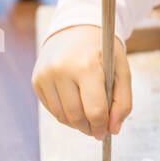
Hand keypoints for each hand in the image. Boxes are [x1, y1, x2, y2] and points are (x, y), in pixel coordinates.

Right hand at [31, 24, 132, 139]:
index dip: (101, 126)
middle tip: (98, 130)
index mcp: (86, 66)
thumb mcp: (121, 69)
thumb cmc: (102, 50)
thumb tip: (114, 130)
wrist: (76, 28)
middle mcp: (61, 70)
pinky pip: (51, 109)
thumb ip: (123, 101)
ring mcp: (45, 75)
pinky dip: (65, 114)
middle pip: (76, 116)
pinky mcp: (37, 80)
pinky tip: (76, 105)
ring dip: (77, 124)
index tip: (106, 132)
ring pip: (61, 116)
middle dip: (89, 128)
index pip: (94, 109)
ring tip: (88, 118)